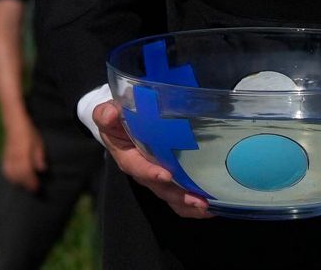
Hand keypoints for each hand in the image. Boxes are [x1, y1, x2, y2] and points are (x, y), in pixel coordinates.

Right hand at [1, 120, 46, 191]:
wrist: (14, 123)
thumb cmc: (29, 133)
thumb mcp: (38, 143)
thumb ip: (39, 157)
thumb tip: (42, 169)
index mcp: (23, 152)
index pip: (26, 171)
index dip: (31, 181)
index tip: (37, 187)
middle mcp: (14, 156)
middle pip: (18, 175)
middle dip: (25, 184)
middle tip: (33, 188)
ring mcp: (8, 156)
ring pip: (10, 174)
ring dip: (18, 182)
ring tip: (25, 185)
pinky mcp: (4, 156)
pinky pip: (5, 170)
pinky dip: (10, 177)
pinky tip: (16, 179)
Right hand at [94, 100, 211, 218]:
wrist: (122, 125)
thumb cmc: (117, 120)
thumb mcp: (107, 114)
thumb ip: (106, 115)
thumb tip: (111, 113)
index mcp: (127, 156)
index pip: (137, 167)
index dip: (150, 172)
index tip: (166, 175)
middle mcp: (143, 172)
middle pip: (160, 188)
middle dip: (178, 196)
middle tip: (197, 200)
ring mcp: (157, 179)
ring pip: (172, 197)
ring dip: (190, 204)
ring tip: (207, 207)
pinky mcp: (169, 180)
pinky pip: (180, 197)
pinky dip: (195, 205)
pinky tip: (214, 206)